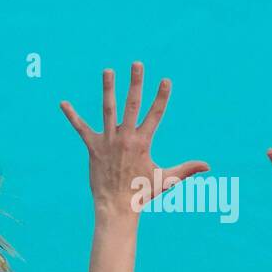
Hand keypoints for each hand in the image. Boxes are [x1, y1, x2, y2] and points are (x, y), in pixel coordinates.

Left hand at [59, 62, 208, 217]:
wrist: (117, 207)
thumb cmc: (142, 194)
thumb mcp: (166, 180)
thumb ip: (187, 170)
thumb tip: (209, 167)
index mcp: (142, 143)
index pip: (155, 115)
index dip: (161, 97)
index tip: (166, 80)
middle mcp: (125, 138)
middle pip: (131, 105)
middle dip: (135, 83)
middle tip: (137, 64)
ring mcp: (108, 141)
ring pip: (108, 110)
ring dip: (108, 89)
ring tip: (108, 70)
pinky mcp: (93, 148)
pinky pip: (81, 128)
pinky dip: (72, 116)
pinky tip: (63, 103)